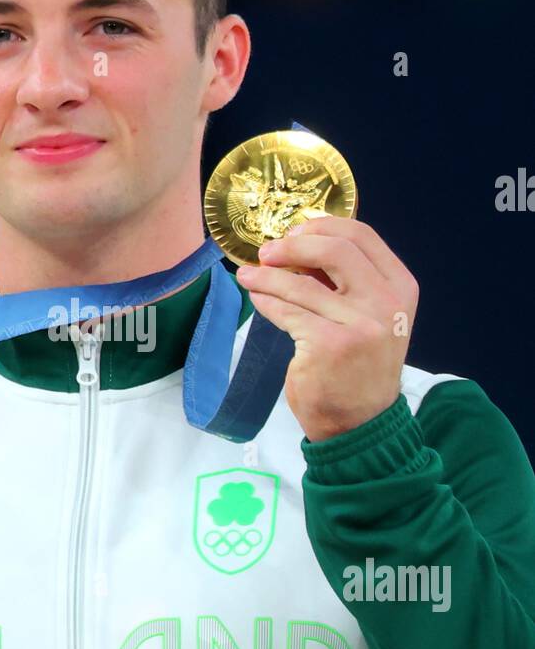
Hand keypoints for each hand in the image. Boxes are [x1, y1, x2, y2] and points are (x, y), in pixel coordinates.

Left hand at [236, 216, 418, 442]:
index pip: (362, 236)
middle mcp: (385, 303)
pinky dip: (266, 302)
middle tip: (267, 252)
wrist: (360, 422)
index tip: (295, 231)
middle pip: (336, 249)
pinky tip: (257, 299)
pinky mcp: (329, 345)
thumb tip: (299, 244)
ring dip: (267, 277)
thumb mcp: (369, 317)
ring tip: (249, 276)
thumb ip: (347, 282)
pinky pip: (287, 312)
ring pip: (302, 285)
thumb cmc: (358, 367)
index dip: (323, 226)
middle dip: (293, 245)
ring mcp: (359, 324)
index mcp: (400, 288)